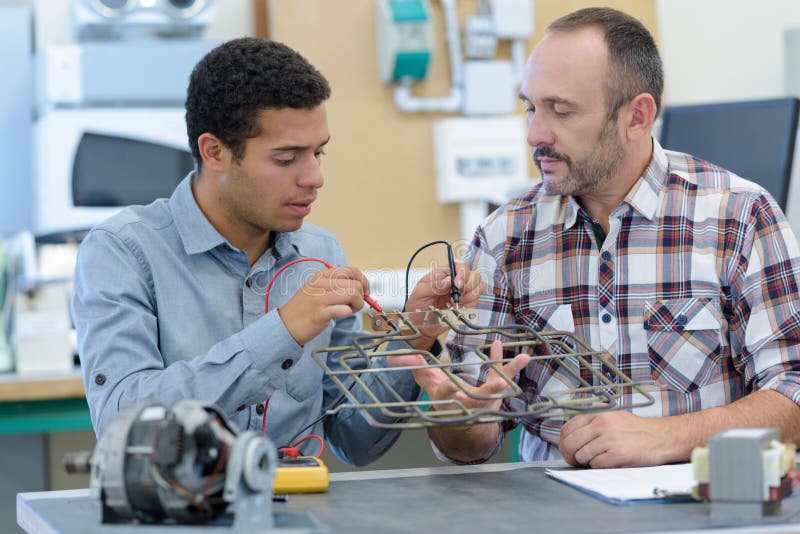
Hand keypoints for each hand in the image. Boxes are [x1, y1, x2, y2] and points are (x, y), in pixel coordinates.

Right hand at [278, 266, 370, 345]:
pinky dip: (347, 313)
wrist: (285, 325)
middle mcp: (320, 284)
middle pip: (356, 284)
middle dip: (361, 296)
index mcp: (321, 275)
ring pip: (353, 295)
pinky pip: (344, 310)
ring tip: (349, 310)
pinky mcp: (320, 314)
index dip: (363, 282)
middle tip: (354, 305)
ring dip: (357, 305)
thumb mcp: (317, 289)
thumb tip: (360, 286)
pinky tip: (341, 315)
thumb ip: (336, 285)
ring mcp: (319, 298)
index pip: (352, 271)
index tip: (363, 292)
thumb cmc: (304, 309)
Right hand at [387, 340, 529, 412]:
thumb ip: (414, 367)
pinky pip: (505, 377)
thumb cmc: (445, 398)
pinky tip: (523, 356)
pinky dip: (514, 366)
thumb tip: (392, 356)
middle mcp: (467, 401)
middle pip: (474, 398)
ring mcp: (484, 398)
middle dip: (481, 394)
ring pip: (493, 391)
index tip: (451, 388)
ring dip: (500, 383)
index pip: (447, 394)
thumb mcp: (429, 384)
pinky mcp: (495, 392)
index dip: (449, 391)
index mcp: (448, 399)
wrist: (464, 423)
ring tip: (507, 378)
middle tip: (493, 386)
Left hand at [404, 262, 481, 348]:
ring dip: (469, 295)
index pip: (461, 266)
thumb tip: (448, 280)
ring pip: (479, 287)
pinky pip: (476, 301)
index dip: (462, 273)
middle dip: (468, 285)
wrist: (420, 323)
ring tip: (455, 302)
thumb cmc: (418, 305)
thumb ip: (433, 285)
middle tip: (457, 294)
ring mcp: (462, 293)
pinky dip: (469, 305)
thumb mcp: (419, 293)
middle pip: (474, 275)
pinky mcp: (466, 304)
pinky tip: (457, 307)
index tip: (457, 284)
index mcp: (444, 274)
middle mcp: (455, 281)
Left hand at [558, 411, 672, 467]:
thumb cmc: (637, 429)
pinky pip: (596, 465)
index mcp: (598, 414)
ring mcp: (609, 439)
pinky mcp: (618, 454)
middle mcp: (602, 424)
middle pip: (570, 443)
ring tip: (596, 460)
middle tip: (575, 460)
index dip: (563, 442)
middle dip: (569, 455)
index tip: (567, 449)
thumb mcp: (612, 416)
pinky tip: (608, 462)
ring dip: (586, 462)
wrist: (661, 437)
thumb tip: (570, 435)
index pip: (567, 428)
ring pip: (581, 455)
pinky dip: (599, 467)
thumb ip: (592, 422)